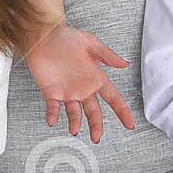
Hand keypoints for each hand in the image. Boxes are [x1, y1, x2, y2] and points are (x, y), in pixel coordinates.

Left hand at [23, 22, 137, 141]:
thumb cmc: (66, 37)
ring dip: (75, 122)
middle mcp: (83, 88)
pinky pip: (53, 107)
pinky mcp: (51, 92)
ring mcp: (67, 92)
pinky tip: (52, 121)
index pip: (113, 98)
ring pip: (74, 113)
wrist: (43, 35)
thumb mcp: (90, 42)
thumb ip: (107, 55)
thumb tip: (125, 64)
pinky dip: (53, 115)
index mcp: (95, 78)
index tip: (130, 124)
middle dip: (96, 125)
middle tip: (97, 137)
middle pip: (94, 112)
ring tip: (74, 130)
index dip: (122, 111)